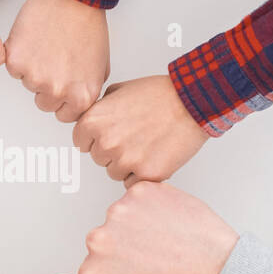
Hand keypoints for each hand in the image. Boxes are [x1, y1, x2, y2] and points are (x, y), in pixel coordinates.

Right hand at [5, 0, 109, 121]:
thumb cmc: (88, 25)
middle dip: (48, 86)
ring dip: (34, 69)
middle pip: (45, 104)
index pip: (65, 116)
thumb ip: (86, 90)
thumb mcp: (100, 67)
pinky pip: (14, 69)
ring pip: (29, 85)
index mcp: (81, 97)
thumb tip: (75, 101)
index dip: (64, 99)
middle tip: (56, 61)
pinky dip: (20, 56)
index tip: (64, 85)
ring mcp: (36, 78)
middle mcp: (58, 92)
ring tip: (48, 46)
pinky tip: (35, 41)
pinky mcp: (17, 62)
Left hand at [73, 75, 208, 182]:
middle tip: (134, 136)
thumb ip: (101, 109)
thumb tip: (93, 122)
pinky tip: (153, 155)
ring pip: (115, 173)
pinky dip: (142, 174)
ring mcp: (125, 160)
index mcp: (93, 121)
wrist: (191, 103)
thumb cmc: (159, 94)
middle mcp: (106, 142)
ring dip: (127, 164)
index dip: (96, 138)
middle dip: (113, 150)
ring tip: (146, 144)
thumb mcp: (119, 90)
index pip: (81, 142)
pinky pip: (133, 183)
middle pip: (99, 158)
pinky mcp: (146, 174)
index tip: (110, 134)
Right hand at [77, 181, 237, 273]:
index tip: (130, 268)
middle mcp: (98, 241)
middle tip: (150, 254)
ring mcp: (119, 213)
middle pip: (104, 238)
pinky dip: (154, 205)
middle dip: (123, 244)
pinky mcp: (139, 193)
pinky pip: (141, 196)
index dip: (114, 267)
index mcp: (92, 273)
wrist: (214, 269)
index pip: (93, 265)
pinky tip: (168, 223)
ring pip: (122, 215)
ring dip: (138, 223)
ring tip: (163, 239)